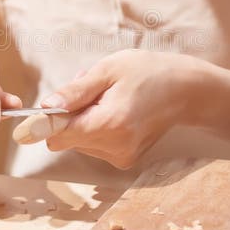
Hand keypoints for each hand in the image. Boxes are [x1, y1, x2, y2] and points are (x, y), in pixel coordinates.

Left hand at [39, 50, 190, 169]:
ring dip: (84, 121)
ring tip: (107, 99)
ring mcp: (122, 157)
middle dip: (70, 116)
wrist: (185, 90)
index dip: (46, 121)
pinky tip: (115, 111)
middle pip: (66, 139)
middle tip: (93, 92)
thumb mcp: (108, 70)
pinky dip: (96, 129)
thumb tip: (45, 109)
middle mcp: (116, 147)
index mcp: (110, 124)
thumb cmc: (147, 72)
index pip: (58, 135)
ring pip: (78, 142)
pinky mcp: (125, 160)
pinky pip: (93, 146)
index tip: (46, 108)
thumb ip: (75, 92)